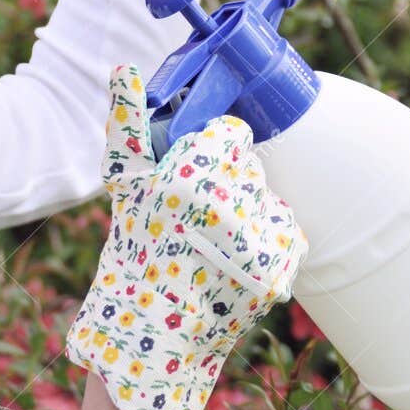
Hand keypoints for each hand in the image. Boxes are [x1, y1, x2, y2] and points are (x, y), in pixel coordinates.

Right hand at [65, 64, 307, 409]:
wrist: (148, 341)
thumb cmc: (131, 255)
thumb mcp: (125, 186)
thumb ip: (128, 124)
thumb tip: (123, 68)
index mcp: (189, 176)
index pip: (229, 134)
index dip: (211, 153)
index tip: (193, 179)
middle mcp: (228, 205)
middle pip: (249, 168)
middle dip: (227, 186)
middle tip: (197, 223)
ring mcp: (256, 242)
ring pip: (268, 199)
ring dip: (249, 216)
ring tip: (213, 249)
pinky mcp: (277, 272)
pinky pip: (286, 233)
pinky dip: (268, 247)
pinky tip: (234, 267)